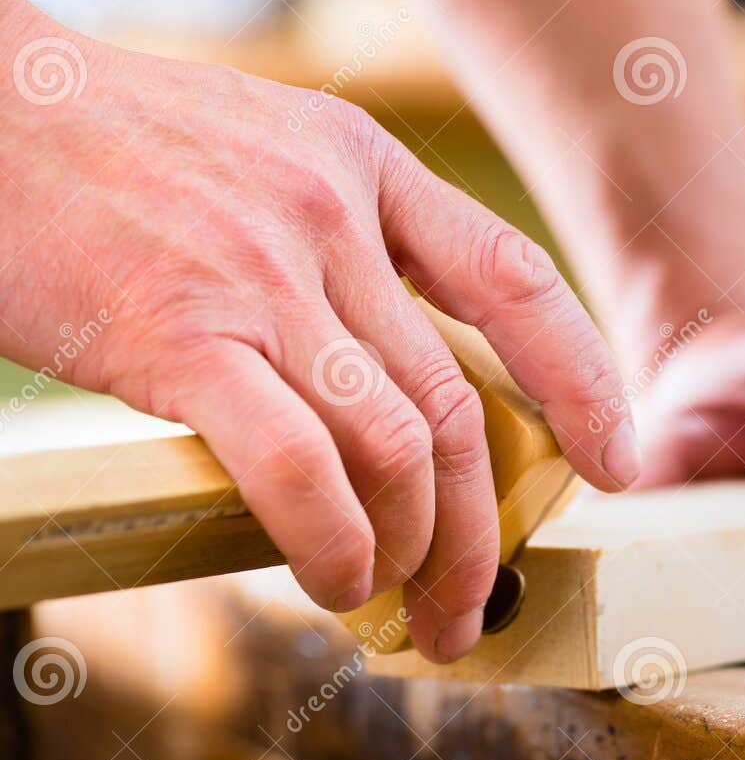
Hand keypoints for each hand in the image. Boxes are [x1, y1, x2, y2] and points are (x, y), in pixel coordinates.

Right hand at [0, 0, 637, 661]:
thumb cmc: (112, 153)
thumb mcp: (267, 154)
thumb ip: (344, 246)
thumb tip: (401, 389)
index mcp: (367, 167)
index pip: (518, 283)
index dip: (585, 386)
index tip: (617, 467)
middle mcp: (336, 218)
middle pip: (460, 406)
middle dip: (482, 530)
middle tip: (474, 603)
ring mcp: (264, 275)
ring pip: (399, 448)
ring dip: (415, 553)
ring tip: (398, 606)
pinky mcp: (183, 336)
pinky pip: (300, 468)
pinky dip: (335, 544)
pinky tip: (335, 582)